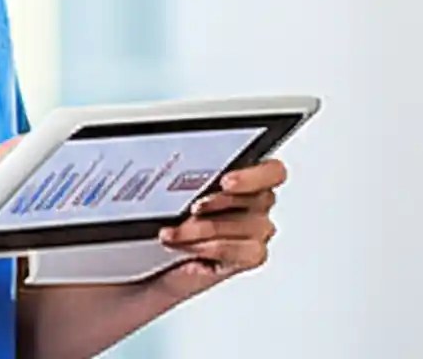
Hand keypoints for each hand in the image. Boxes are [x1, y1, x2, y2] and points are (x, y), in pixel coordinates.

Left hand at [151, 159, 287, 301]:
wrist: (150, 260)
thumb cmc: (164, 217)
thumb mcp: (173, 188)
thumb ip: (190, 175)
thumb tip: (181, 162)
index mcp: (246, 176)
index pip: (272, 171)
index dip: (254, 175)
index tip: (225, 181)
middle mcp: (256, 202)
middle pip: (259, 197)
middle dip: (219, 202)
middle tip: (192, 207)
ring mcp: (256, 230)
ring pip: (243, 226)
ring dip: (201, 230)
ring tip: (173, 232)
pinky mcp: (250, 255)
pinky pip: (239, 251)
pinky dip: (207, 249)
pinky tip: (185, 248)